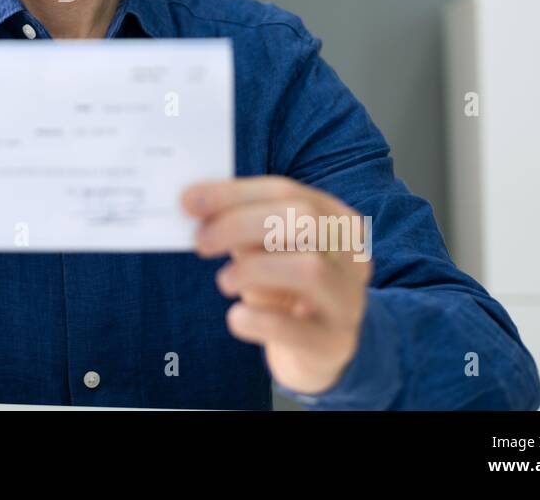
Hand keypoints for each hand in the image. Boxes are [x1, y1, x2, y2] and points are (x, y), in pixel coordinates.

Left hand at [182, 175, 372, 395]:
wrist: (318, 348)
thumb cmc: (285, 285)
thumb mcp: (266, 249)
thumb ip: (240, 225)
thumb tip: (194, 205)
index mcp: (334, 218)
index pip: (285, 191)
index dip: (233, 193)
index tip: (188, 201)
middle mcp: (351, 254)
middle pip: (304, 220)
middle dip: (241, 223)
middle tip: (200, 241)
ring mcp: (348, 300)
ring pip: (310, 269)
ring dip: (253, 269)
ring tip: (225, 281)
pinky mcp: (334, 343)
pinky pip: (297, 329)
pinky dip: (258, 320)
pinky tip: (237, 317)